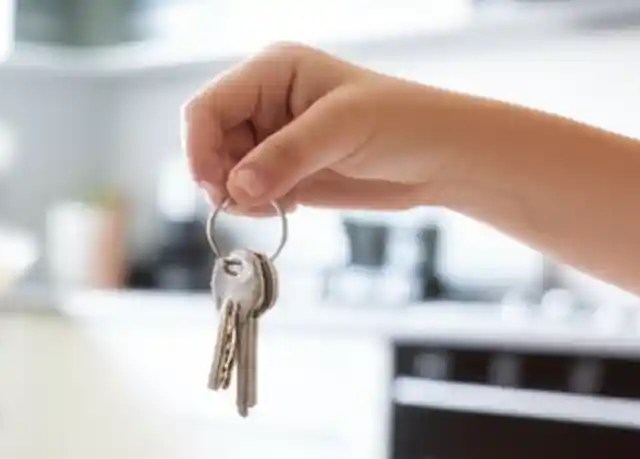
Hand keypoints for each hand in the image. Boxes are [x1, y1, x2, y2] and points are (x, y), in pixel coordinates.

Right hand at [183, 42, 466, 215]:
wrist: (440, 159)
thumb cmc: (403, 123)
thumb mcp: (342, 130)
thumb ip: (286, 156)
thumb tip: (236, 188)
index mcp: (271, 71)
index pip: (207, 108)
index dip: (199, 147)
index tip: (216, 186)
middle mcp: (263, 101)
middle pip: (207, 143)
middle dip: (220, 177)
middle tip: (248, 203)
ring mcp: (271, 137)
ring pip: (222, 172)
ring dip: (239, 196)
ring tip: (278, 204)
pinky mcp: (281, 170)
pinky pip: (244, 192)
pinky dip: (255, 206)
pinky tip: (289, 205)